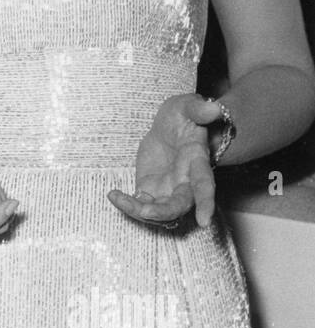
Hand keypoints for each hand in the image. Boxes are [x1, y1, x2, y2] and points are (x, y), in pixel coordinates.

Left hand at [108, 93, 219, 229]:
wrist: (169, 127)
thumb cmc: (183, 116)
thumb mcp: (187, 106)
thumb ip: (198, 108)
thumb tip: (214, 107)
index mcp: (197, 162)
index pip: (204, 184)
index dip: (206, 202)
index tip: (205, 221)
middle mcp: (186, 182)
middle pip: (179, 206)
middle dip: (164, 213)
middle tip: (143, 211)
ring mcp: (168, 189)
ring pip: (160, 212)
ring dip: (141, 213)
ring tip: (117, 198)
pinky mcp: (151, 191)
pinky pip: (141, 206)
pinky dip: (127, 206)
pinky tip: (113, 195)